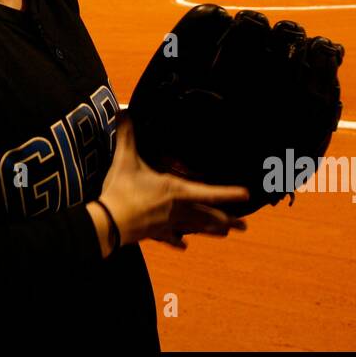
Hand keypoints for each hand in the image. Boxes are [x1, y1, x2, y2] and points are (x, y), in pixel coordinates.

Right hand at [94, 109, 248, 250]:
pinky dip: (178, 241)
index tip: (247, 195)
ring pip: (195, 228)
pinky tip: (184, 246)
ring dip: (211, 230)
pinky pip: (170, 238)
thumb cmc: (122, 190)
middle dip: (227, 220)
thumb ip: (127, 134)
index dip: (228, 193)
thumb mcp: (125, 159)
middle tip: (244, 227)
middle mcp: (177, 209)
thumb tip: (123, 111)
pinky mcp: (155, 234)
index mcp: (176, 190)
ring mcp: (167, 224)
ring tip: (225, 234)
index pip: (209, 192)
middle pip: (208, 216)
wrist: (109, 222)